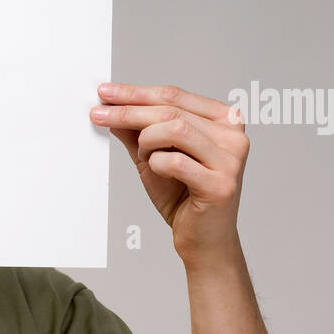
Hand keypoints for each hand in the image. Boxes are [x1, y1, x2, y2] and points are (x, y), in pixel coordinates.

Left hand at [90, 82, 248, 268]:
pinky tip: (157, 172)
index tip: (105, 93)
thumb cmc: (183, 197)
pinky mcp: (221, 184)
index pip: (174, 96)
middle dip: (129, 112)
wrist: (202, 240)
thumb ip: (137, 132)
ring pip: (174, 129)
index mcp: (224, 120)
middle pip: (171, 110)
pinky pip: (174, 162)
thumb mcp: (154, 156)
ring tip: (143, 157)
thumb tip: (111, 107)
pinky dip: (156, 165)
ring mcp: (231, 159)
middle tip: (99, 115)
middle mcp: (234, 135)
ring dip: (146, 142)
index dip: (136, 93)